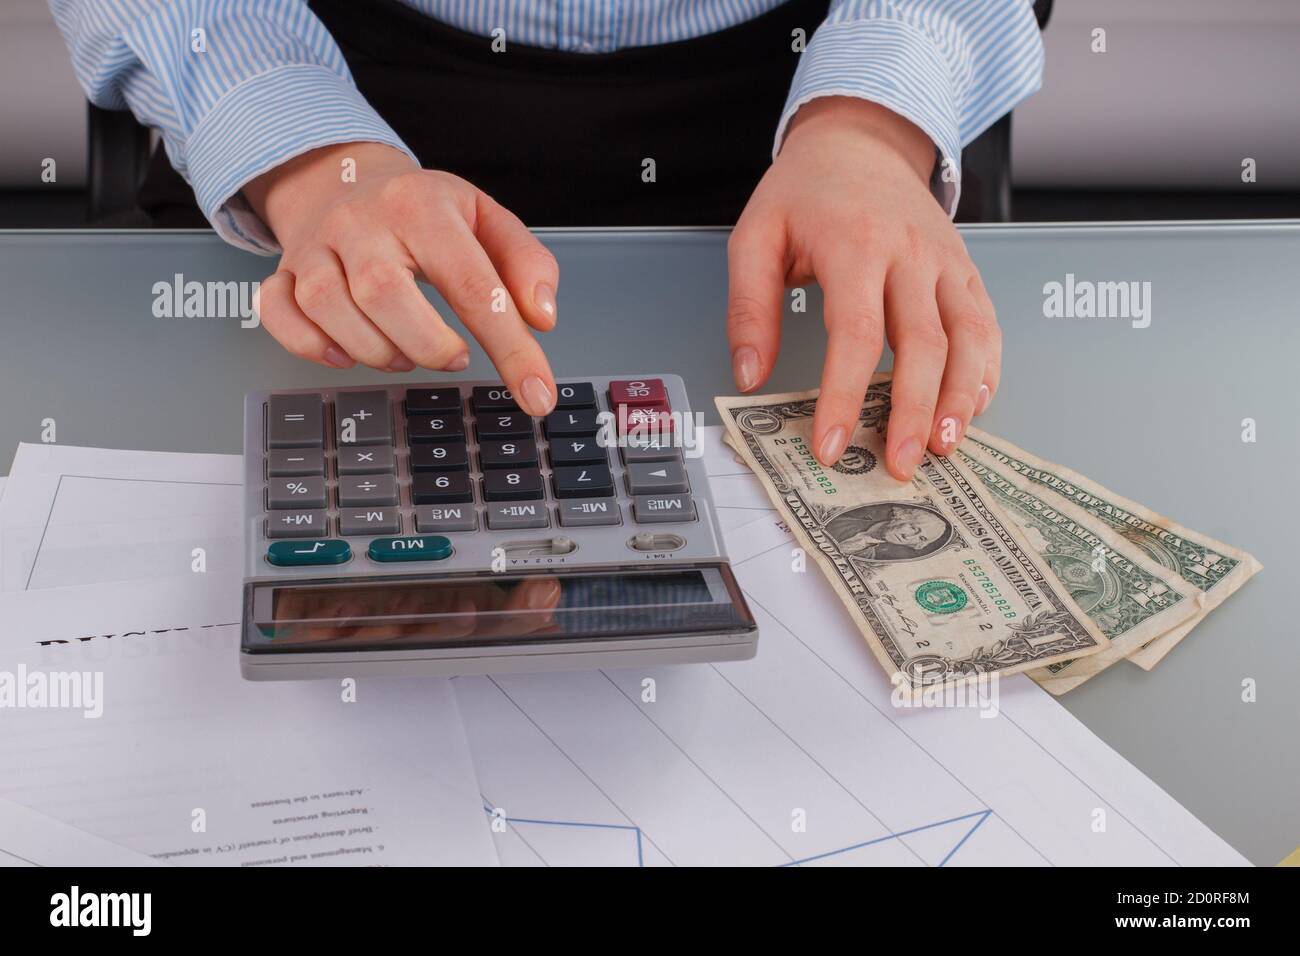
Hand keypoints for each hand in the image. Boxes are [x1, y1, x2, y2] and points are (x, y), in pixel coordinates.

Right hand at [244, 142, 558, 415]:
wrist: (345, 178)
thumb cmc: (424, 211)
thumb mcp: (486, 218)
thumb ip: (527, 263)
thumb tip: (542, 317)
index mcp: (422, 206)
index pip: (473, 284)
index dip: (510, 347)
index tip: (536, 394)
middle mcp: (361, 222)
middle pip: (384, 295)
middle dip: (428, 345)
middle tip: (453, 355)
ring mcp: (315, 247)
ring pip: (330, 309)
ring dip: (377, 351)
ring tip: (407, 352)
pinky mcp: (284, 271)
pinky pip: (280, 315)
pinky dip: (312, 346)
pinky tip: (346, 352)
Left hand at [727, 97, 1000, 478]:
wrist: (861, 141)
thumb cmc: (805, 192)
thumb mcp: (756, 237)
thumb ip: (749, 308)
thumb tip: (749, 377)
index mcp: (854, 244)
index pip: (855, 333)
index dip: (845, 395)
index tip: (830, 446)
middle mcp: (910, 253)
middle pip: (923, 344)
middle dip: (912, 413)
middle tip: (898, 466)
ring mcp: (945, 261)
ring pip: (969, 337)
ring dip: (960, 399)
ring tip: (943, 448)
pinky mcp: (964, 270)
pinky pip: (986, 324)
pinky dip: (986, 369)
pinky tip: (974, 408)